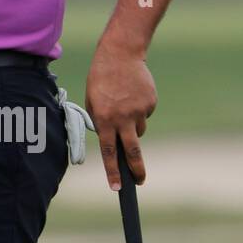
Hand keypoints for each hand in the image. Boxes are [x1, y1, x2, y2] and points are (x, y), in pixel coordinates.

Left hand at [85, 43, 157, 189]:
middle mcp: (122, 118)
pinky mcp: (151, 103)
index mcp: (103, 118)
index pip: (108, 151)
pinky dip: (139, 109)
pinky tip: (132, 93)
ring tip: (124, 103)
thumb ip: (101, 121)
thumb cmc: (101, 78)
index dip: (112, 171)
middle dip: (136, 170)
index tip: (116, 188)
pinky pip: (145, 114)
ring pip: (138, 130)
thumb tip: (112, 140)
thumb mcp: (92, 100)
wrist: (120, 54)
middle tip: (139, 180)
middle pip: (132, 151)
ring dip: (132, 125)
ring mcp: (139, 111)